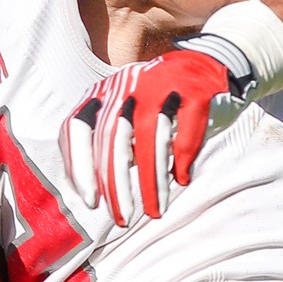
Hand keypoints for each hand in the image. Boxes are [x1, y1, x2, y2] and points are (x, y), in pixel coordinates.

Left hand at [62, 47, 253, 225]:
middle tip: (123, 218)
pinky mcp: (194, 92)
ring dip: (152, 182)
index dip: (80, 166)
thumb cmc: (157, 101)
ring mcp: (162, 86)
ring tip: (155, 210)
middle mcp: (128, 86)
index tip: (90, 200)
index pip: (78, 128)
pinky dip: (183, 159)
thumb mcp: (123, 112)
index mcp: (104, 91)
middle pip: (114, 140)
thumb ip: (104, 142)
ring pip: (150, 140)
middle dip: (117, 185)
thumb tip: (87, 192)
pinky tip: (182, 180)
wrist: (204, 63)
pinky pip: (185, 132)